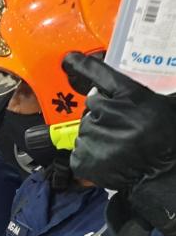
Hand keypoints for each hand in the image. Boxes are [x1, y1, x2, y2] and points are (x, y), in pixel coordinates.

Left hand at [63, 53, 175, 235]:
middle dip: (104, 115)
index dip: (83, 66)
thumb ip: (136, 95)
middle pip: (93, 106)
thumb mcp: (163, 106)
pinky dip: (91, 155)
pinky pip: (79, 150)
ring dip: (99, 136)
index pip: (101, 75)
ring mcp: (94, 136)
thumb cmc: (166, 139)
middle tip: (124, 130)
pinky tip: (110, 159)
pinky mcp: (83, 157)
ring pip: (86, 129)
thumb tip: (109, 87)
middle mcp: (110, 113)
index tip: (69, 59)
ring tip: (121, 147)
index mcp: (132, 97)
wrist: (164, 176)